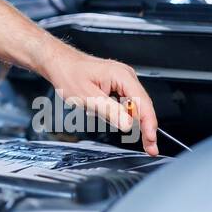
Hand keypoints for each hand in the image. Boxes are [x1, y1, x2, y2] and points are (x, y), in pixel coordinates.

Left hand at [39, 47, 160, 155]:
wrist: (60, 63)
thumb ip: (109, 111)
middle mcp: (126, 76)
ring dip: (124, 118)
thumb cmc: (69, 74)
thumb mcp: (87, 97)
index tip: (152, 140)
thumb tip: (128, 125)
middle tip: (149, 147)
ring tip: (101, 116)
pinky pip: (124, 103)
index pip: (143, 103)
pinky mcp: (117, 85)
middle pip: (143, 106)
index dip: (149, 124)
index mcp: (122, 76)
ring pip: (133, 106)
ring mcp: (123, 80)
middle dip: (144, 127)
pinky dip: (117, 112)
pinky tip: (101, 111)